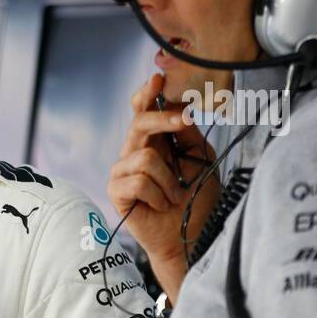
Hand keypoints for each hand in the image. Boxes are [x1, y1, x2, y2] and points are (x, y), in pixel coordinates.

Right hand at [108, 73, 220, 302]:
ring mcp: (123, 172)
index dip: (147, 94)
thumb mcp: (200, 159)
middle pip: (139, 123)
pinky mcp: (116, 192)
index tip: (158, 79)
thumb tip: (178, 109)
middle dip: (163, 120)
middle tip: (185, 122)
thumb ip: (187, 134)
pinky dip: (157, 194)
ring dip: (168, 179)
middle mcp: (135, 152)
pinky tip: (160, 205)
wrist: (190, 237)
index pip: (143, 111)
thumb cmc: (196, 200)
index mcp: (155, 141)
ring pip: (144, 156)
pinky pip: (136, 180)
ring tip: (174, 196)